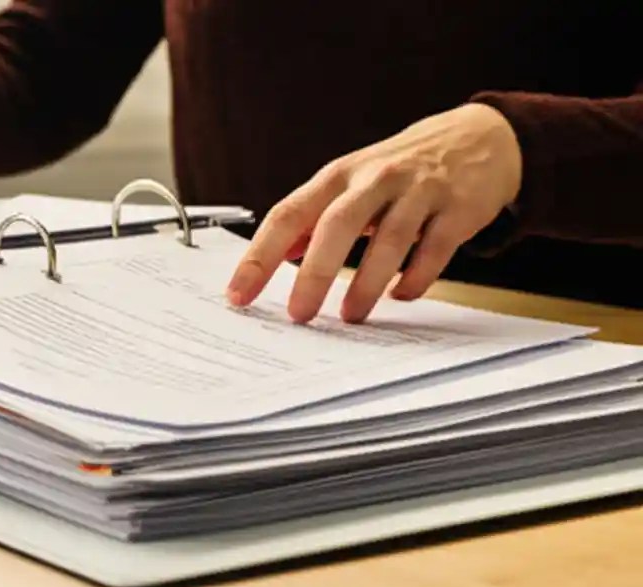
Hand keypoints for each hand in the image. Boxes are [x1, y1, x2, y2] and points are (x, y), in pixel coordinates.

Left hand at [225, 103, 522, 322]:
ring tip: (350, 316)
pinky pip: (435, 248)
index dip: (260, 255)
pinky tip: (402, 296)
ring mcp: (419, 191)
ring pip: (389, 239)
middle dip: (314, 274)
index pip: (287, 214)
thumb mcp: (350, 182)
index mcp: (337, 176)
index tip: (238, 294)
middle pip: (336, 225)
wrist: (479, 138)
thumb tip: (280, 253)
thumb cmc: (401, 169)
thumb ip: (315, 217)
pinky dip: (417, 277)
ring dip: (366, 284)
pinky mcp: (458, 208)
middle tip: (299, 314)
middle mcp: (374, 179)